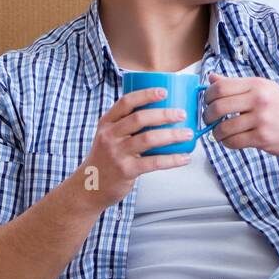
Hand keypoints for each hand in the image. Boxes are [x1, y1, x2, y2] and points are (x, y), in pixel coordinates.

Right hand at [78, 86, 194, 207]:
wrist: (90, 187)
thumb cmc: (105, 160)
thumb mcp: (108, 137)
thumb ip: (126, 126)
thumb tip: (159, 115)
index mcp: (107, 123)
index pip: (126, 102)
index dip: (146, 94)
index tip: (164, 92)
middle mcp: (110, 136)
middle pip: (140, 118)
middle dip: (164, 114)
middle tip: (181, 114)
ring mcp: (117, 153)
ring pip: (149, 139)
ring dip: (172, 135)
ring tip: (187, 133)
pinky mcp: (126, 170)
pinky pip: (154, 162)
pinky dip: (172, 159)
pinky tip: (184, 158)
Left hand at [203, 72, 278, 156]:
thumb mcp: (263, 89)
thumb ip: (236, 85)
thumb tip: (211, 79)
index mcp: (256, 84)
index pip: (220, 87)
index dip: (207, 96)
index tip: (208, 103)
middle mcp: (259, 99)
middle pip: (219, 107)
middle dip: (208, 116)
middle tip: (209, 120)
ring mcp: (261, 119)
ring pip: (224, 127)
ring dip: (216, 133)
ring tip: (219, 133)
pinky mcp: (263, 138)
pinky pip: (234, 142)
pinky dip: (227, 143)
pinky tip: (230, 140)